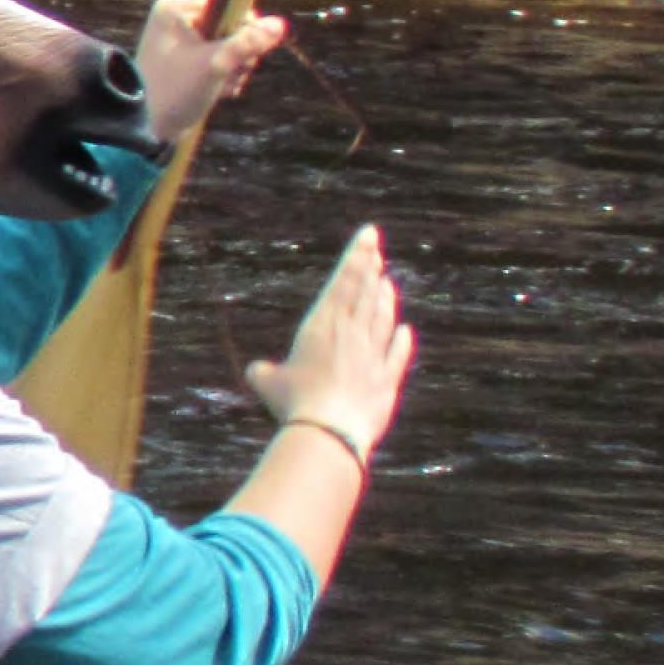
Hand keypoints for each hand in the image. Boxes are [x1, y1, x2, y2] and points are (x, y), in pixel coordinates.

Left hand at [136, 0, 282, 144]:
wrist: (146, 127)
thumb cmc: (175, 91)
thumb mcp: (216, 64)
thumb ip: (248, 43)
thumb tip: (280, 24)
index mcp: (175, 8)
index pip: (228, 1)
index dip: (244, 24)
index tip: (244, 49)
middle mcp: (177, 19)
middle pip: (233, 25)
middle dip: (240, 53)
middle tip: (231, 72)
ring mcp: (182, 41)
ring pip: (230, 45)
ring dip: (236, 68)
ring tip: (223, 86)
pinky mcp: (188, 61)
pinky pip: (220, 60)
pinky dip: (226, 76)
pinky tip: (221, 92)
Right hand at [247, 224, 414, 459]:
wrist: (329, 429)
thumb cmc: (294, 401)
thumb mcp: (268, 384)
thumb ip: (264, 371)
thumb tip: (257, 370)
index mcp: (322, 324)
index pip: (343, 282)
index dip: (356, 257)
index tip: (369, 236)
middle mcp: (352, 333)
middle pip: (365, 293)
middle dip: (371, 268)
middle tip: (377, 248)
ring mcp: (373, 355)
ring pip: (383, 318)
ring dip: (386, 299)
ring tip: (388, 283)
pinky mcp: (387, 379)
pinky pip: (397, 353)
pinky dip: (402, 340)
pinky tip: (406, 330)